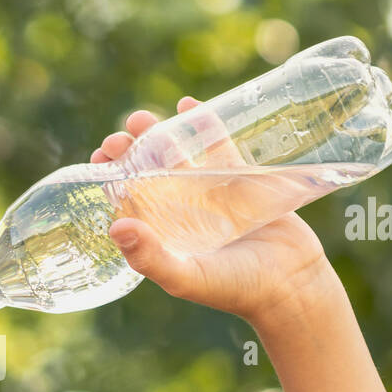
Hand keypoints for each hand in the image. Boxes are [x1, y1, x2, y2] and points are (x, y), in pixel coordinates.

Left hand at [93, 99, 337, 328]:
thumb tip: (115, 226)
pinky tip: (187, 103)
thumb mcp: (187, 277)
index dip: (112, 181)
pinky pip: (218, 144)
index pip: (129, 202)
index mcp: (164, 235)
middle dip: (129, 154)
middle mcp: (183, 212)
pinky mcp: (241, 178)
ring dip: (158, 135)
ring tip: (140, 119)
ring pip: (178, 155)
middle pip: (147, 174)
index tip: (99, 160)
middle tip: (116, 139)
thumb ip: (150, 257)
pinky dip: (203, 123)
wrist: (292, 283)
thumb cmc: (235, 288)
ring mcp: (211, 193)